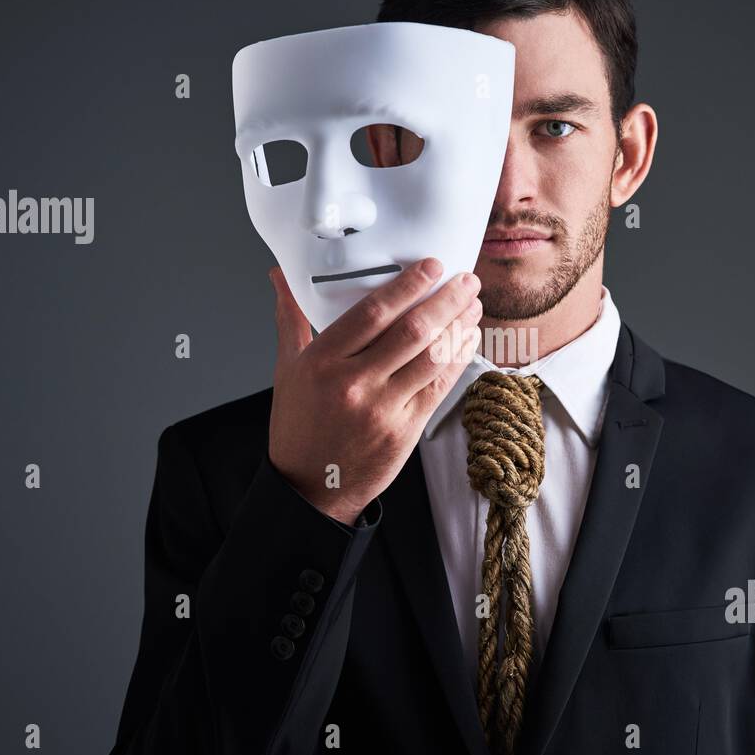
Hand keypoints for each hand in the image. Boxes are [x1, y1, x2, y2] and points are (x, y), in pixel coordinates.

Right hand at [268, 259, 481, 524]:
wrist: (310, 487)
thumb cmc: (300, 426)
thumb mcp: (288, 368)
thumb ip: (292, 317)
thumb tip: (281, 275)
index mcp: (322, 362)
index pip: (372, 313)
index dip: (407, 285)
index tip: (431, 266)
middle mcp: (353, 384)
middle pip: (411, 331)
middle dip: (446, 301)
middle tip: (466, 280)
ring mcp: (382, 409)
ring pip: (432, 358)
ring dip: (459, 328)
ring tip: (473, 306)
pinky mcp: (405, 430)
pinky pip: (438, 387)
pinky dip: (456, 360)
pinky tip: (466, 341)